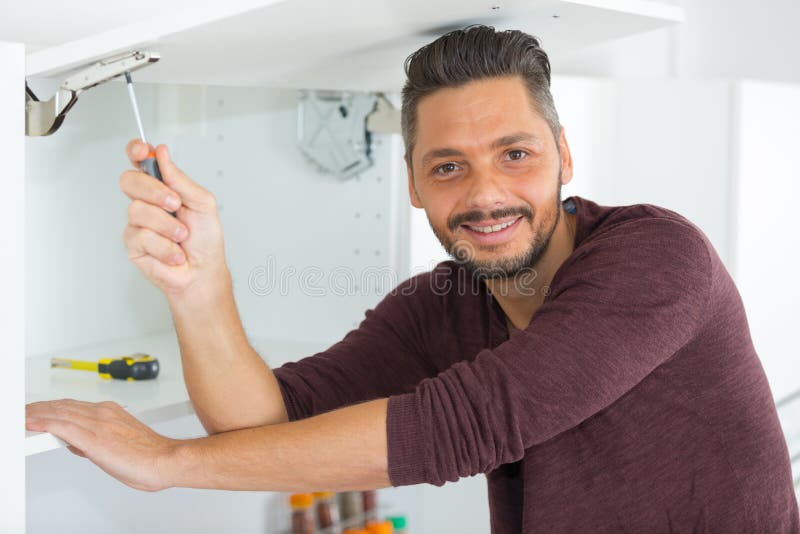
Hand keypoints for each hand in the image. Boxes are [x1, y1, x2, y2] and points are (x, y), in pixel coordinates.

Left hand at [26, 399, 177, 491]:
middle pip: (63, 407)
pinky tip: (32, 424)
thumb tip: (77, 443)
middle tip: (23, 412)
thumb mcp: (119, 443)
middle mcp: (103, 414)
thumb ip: (97, 439)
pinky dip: (45, 424)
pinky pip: (64, 427)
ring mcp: (98, 424)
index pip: (73, 406)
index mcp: (111, 412)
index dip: (52, 408)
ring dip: (37, 414)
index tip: (38, 411)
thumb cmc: (149, 455)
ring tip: (22, 417)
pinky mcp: (95, 439)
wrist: (165, 460)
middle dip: (40, 409)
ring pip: (60, 414)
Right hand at [120, 141, 228, 300]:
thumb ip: (181, 179)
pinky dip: (164, 246)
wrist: (203, 272)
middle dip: (154, 192)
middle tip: (175, 205)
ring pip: (137, 210)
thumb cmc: (205, 240)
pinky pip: (141, 236)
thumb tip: (163, 154)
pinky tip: (174, 252)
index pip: (141, 162)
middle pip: (130, 180)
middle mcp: (148, 202)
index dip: (136, 152)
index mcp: (164, 187)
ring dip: (167, 226)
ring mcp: (138, 222)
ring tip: (181, 236)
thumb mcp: (203, 204)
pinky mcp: (133, 243)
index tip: (143, 151)